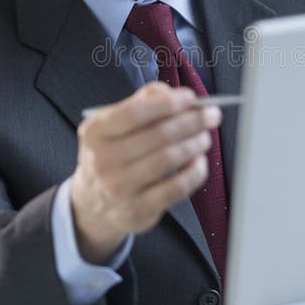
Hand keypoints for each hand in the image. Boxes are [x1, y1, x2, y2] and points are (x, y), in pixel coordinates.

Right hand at [70, 81, 221, 263]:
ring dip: (195, 144)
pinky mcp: (138, 209)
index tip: (192, 98)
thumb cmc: (112, 153)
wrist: (93, 202)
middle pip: (159, 135)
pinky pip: (177, 187)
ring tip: (205, 137)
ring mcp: (119, 188)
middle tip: (211, 115)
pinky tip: (199, 161)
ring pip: (170, 159)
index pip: (136, 113)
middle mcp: (103, 160)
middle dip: (192, 121)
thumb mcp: (113, 124)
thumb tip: (176, 95)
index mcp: (95, 132)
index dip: (168, 103)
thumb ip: (142, 102)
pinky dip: (195, 172)